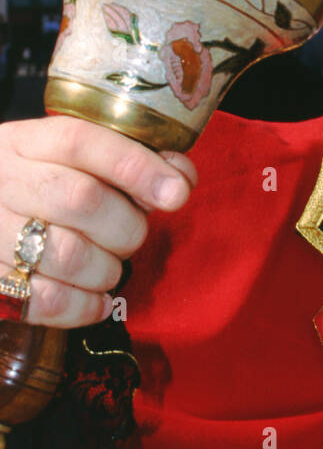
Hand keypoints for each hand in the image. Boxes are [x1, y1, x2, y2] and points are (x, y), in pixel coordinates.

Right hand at [0, 116, 195, 329]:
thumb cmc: (40, 189)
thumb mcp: (68, 161)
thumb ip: (126, 163)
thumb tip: (180, 179)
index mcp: (26, 143)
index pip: (80, 141)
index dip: (135, 166)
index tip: (177, 192)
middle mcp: (5, 182)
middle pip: (80, 199)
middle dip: (126, 226)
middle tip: (131, 235)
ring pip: (67, 254)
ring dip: (107, 268)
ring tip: (110, 267)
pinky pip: (47, 301)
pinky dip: (85, 306)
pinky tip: (98, 301)